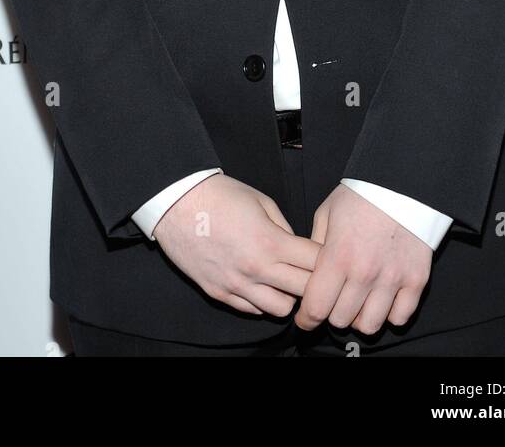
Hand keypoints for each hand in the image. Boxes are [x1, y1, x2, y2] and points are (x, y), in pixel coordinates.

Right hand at [154, 173, 322, 316]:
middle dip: (314, 282)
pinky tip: (260, 284)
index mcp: (270, 242)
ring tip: (283, 280)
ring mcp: (236, 285)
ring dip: (288, 296)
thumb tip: (296, 246)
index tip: (328, 256)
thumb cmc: (219, 195)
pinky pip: (252, 310)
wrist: (177, 203)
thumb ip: (284, 227)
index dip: (327, 260)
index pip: (316, 264)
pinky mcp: (219, 293)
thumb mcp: (261, 200)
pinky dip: (262, 301)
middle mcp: (256, 269)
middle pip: (305, 292)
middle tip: (311, 272)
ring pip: (280, 309)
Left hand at [294, 183, 431, 334]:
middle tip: (332, 302)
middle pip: (340, 320)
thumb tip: (308, 274)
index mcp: (338, 256)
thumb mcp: (326, 213)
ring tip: (357, 304)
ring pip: (369, 325)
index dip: (307, 319)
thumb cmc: (362, 195)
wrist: (402, 183)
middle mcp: (365, 272)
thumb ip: (314, 247)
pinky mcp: (416, 280)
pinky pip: (399, 317)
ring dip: (359, 319)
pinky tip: (382, 300)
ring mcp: (392, 278)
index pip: (316, 307)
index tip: (306, 318)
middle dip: (331, 314)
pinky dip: (389, 315)